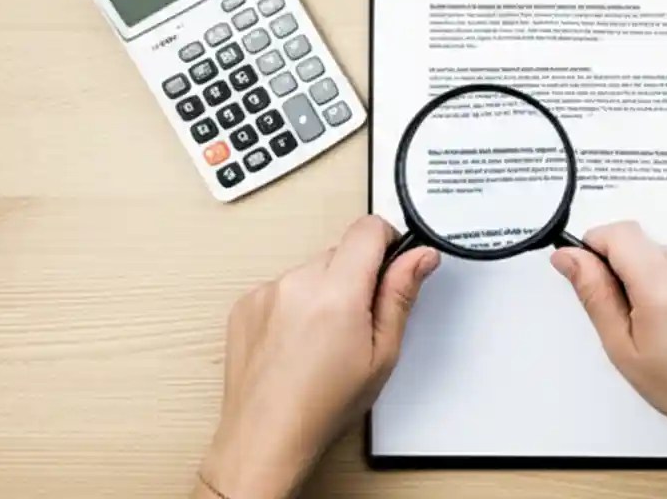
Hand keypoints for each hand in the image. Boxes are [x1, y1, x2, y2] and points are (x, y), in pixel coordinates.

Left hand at [197, 216, 438, 498]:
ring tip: (324, 339)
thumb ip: (401, 295)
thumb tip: (420, 256)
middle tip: (359, 322)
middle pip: (340, 251)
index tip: (392, 265)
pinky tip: (299, 342)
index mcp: (336, 293)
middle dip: (357, 275)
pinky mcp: (246, 304)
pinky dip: (296, 304)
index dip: (387, 241)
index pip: (367, 229)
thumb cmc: (324, 406)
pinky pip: (283, 287)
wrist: (266, 437)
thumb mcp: (382, 353)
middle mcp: (297, 283)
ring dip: (325, 290)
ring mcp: (266, 292)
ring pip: (312, 269)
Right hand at [551, 223, 666, 498]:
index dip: (594, 246)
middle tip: (628, 315)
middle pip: (640, 243)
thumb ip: (594, 293)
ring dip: (650, 276)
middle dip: (623, 270)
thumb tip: (570, 258)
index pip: (618, 234)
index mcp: (664, 286)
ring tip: (660, 322)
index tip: (586, 267)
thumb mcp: (622, 347)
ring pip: (662, 253)